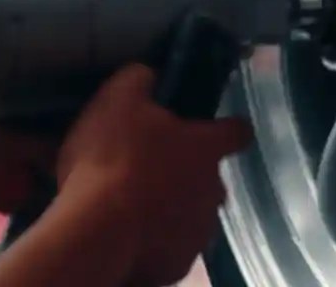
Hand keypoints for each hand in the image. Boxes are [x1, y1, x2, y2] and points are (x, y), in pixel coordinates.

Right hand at [53, 64, 252, 286]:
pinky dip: (155, 239)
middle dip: (185, 172)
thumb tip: (149, 72)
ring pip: (191, 213)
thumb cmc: (111, 158)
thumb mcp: (115, 101)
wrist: (98, 232)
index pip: (237, 131)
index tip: (218, 126)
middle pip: (208, 176)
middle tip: (146, 168)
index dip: (228, 126)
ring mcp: (199, 231)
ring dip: (170, 206)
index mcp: (205, 149)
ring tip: (131, 205)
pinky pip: (171, 245)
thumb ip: (137, 80)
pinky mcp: (179, 263)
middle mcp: (213, 190)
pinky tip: (127, 234)